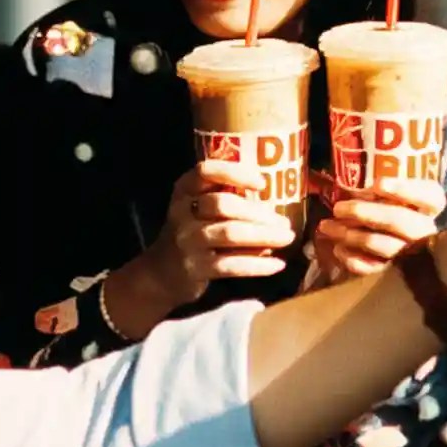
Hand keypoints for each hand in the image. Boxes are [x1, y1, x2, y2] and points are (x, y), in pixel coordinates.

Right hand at [140, 160, 294, 306]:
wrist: (160, 274)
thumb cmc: (190, 234)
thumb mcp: (196, 209)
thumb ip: (225, 199)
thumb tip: (272, 203)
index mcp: (183, 191)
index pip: (205, 171)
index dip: (235, 173)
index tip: (262, 183)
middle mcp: (182, 213)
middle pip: (223, 204)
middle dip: (259, 212)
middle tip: (284, 222)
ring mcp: (187, 241)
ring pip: (231, 234)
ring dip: (264, 236)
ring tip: (286, 238)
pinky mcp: (195, 268)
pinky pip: (232, 265)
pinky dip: (258, 264)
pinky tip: (278, 264)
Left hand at [314, 179, 445, 277]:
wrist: (405, 245)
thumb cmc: (395, 208)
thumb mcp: (393, 194)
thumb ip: (379, 192)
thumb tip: (354, 195)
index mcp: (431, 206)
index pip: (429, 195)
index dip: (403, 190)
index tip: (378, 184)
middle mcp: (425, 230)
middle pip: (397, 221)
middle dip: (364, 212)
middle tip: (338, 208)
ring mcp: (412, 254)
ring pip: (380, 244)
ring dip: (350, 235)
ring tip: (326, 226)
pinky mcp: (395, 273)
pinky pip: (373, 268)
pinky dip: (352, 259)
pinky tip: (338, 249)